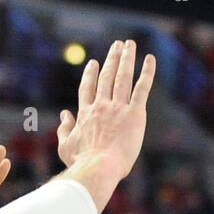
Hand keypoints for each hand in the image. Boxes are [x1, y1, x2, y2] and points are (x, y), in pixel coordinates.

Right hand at [57, 39, 155, 183]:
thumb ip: (64, 129)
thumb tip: (63, 115)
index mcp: (86, 114)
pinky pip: (142, 88)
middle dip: (111, 58)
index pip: (88, 88)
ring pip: (123, 76)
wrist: (98, 168)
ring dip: (126, 58)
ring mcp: (118, 108)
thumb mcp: (65, 146)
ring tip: (129, 45)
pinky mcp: (134, 114)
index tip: (93, 63)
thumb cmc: (81, 163)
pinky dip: (146, 72)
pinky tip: (150, 59)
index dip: (91, 74)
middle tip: (116, 45)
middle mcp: (101, 106)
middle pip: (106, 76)